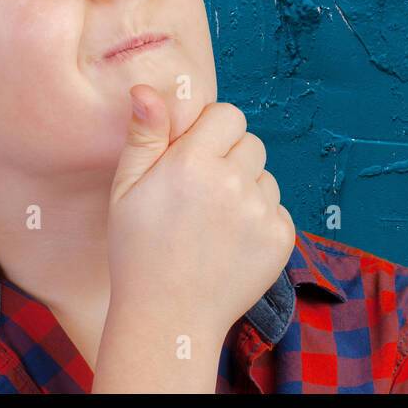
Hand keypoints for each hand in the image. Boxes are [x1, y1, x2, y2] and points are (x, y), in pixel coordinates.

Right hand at [104, 84, 295, 342]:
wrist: (168, 318)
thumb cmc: (138, 252)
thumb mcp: (126, 189)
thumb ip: (144, 136)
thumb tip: (147, 90)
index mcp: (193, 163)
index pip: (227, 115)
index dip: (211, 132)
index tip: (194, 155)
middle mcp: (233, 183)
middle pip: (250, 142)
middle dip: (230, 158)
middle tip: (202, 193)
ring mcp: (261, 212)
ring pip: (265, 176)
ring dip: (246, 189)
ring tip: (214, 223)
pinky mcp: (280, 238)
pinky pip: (277, 210)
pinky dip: (260, 221)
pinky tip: (231, 242)